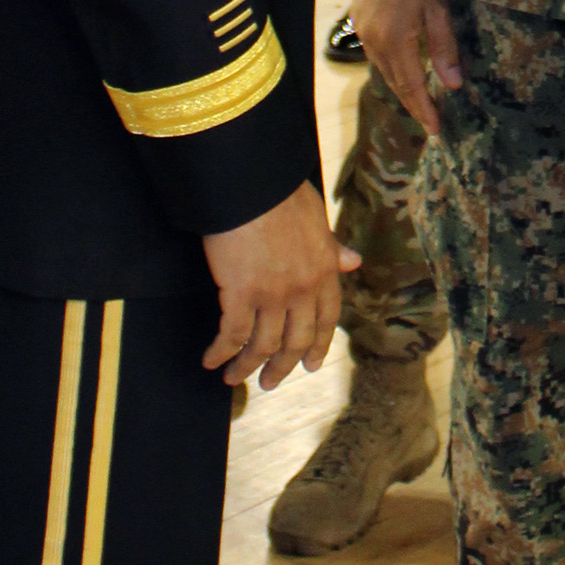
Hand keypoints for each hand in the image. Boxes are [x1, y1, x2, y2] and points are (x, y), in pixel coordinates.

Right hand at [201, 181, 356, 389]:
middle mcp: (303, 289)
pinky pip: (232, 335)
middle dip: (282, 367)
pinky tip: (211, 361)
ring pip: (263, 345)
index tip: (309, 365)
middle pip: (295, 341)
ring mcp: (272, 294)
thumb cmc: (280, 192)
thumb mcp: (317, 219)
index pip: (326, 319)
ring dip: (247, 367)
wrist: (252, 182)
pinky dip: (221, 352)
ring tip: (234, 379)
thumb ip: (332, 246)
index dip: (317, 345)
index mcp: (324, 270)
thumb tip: (354, 262)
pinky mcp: (240, 294)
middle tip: (269, 382)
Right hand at [352, 0, 462, 137]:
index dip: (423, 109)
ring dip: (402, 88)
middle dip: (413, 104)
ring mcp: (363, 32)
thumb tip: (452, 86)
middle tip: (429, 123)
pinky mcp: (359, 22)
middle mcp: (374, 43)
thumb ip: (444, 48)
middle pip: (395, 83)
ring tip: (419, 103)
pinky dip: (392, 70)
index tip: (435, 130)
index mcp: (395, 42)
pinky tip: (403, 72)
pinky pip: (376, 56)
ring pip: (384, 71)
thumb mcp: (437, 9)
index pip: (411, 86)